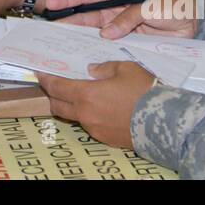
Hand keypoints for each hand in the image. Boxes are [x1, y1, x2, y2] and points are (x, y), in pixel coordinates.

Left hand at [36, 60, 155, 147]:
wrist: (164, 120)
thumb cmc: (144, 91)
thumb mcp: (125, 68)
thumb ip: (104, 67)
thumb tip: (92, 69)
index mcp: (86, 95)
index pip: (56, 87)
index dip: (46, 78)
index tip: (41, 72)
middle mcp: (86, 114)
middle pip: (58, 105)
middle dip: (53, 93)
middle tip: (55, 82)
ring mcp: (94, 128)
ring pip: (74, 116)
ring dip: (71, 105)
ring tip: (81, 93)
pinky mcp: (105, 138)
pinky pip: (89, 124)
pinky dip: (89, 114)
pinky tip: (100, 105)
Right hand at [43, 0, 197, 39]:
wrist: (193, 21)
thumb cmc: (173, 5)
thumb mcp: (152, 5)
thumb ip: (129, 17)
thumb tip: (105, 33)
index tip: (51, 4)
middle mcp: (114, 13)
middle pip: (85, 18)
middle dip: (65, 24)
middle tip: (46, 34)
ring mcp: (119, 30)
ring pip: (92, 35)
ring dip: (77, 41)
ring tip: (59, 49)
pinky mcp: (127, 45)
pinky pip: (107, 49)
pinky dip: (95, 54)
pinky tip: (84, 62)